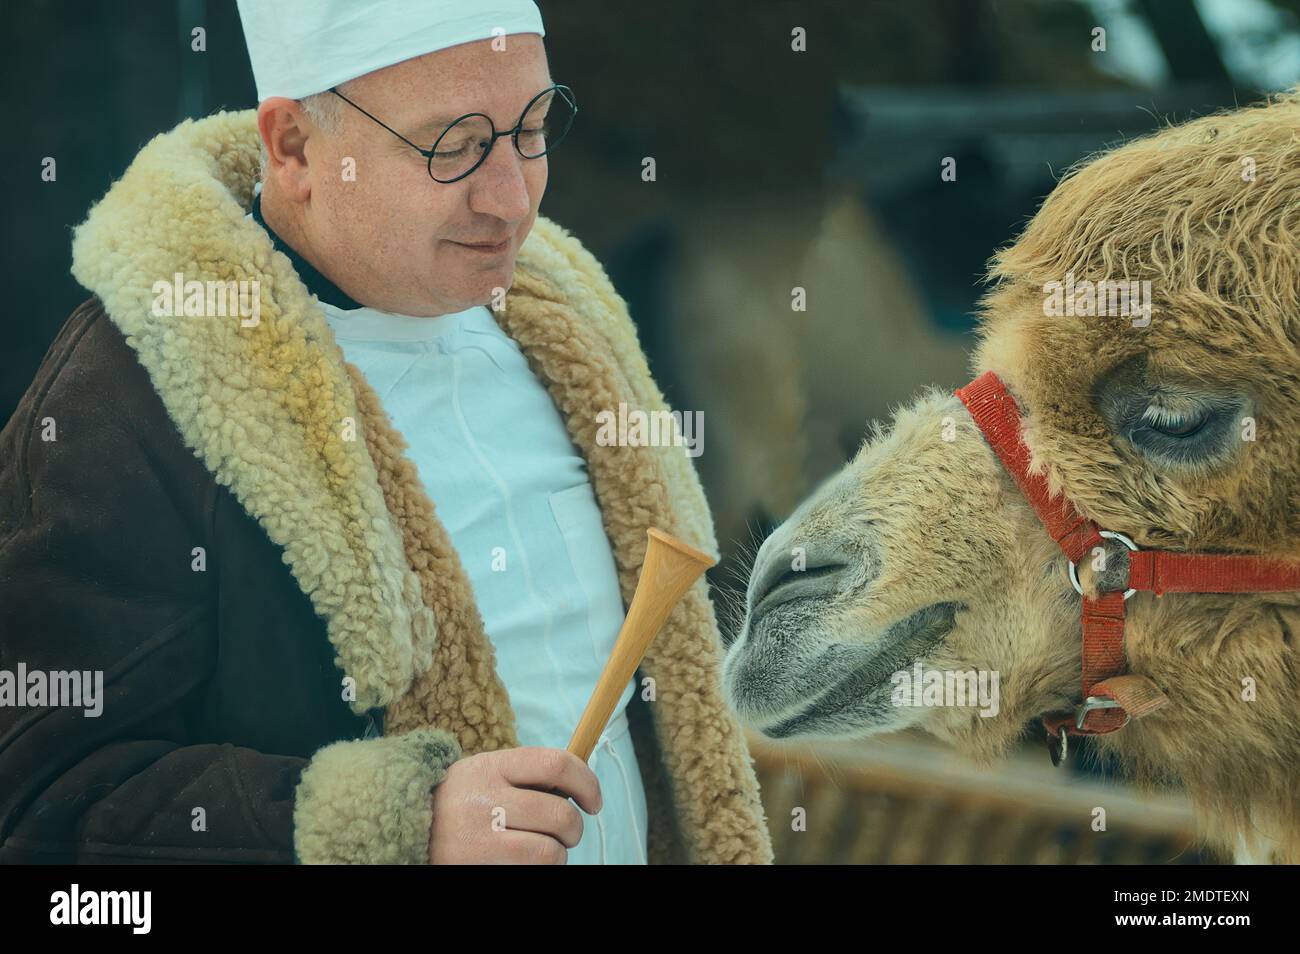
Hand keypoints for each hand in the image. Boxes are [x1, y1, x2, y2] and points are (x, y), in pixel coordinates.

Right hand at [427, 746, 602, 863]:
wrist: (397, 829)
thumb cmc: (456, 804)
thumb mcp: (483, 774)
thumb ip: (523, 776)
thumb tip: (578, 786)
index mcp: (490, 766)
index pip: (556, 764)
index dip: (587, 782)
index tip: (593, 802)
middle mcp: (484, 798)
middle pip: (560, 813)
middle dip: (574, 828)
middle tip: (566, 834)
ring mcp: (478, 836)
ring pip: (550, 851)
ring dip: (557, 856)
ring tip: (543, 852)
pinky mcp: (476, 865)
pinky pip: (530, 872)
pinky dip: (538, 870)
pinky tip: (524, 865)